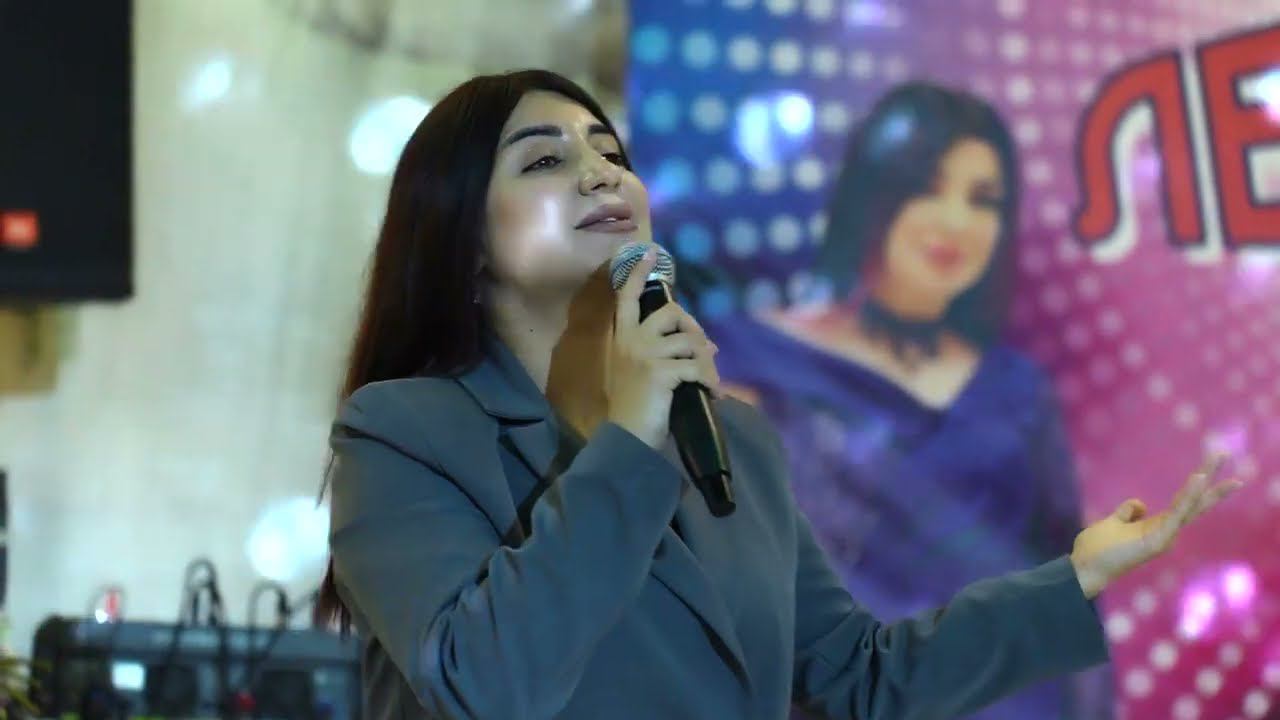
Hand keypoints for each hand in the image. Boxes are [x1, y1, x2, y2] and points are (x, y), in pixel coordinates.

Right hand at [606, 247, 720, 447]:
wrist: (626, 438)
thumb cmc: (634, 408)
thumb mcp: (639, 373)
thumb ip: (661, 353)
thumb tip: (704, 345)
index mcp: (622, 339)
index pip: (627, 297)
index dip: (639, 274)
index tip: (649, 254)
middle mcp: (632, 341)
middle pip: (671, 313)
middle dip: (693, 326)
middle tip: (704, 347)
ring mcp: (646, 355)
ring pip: (689, 341)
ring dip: (706, 360)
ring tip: (710, 379)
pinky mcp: (661, 372)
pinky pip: (696, 367)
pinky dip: (709, 380)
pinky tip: (713, 394)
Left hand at [1069, 453, 1243, 598]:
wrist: (1083, 568)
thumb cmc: (1096, 549)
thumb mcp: (1112, 523)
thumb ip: (1127, 513)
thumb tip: (1140, 503)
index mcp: (1157, 526)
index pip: (1184, 502)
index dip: (1198, 485)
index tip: (1210, 466)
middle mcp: (1165, 532)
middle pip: (1194, 503)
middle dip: (1212, 480)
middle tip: (1223, 453)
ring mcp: (1164, 537)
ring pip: (1189, 505)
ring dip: (1204, 482)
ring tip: (1216, 457)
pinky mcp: (1158, 541)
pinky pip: (1176, 515)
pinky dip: (1188, 496)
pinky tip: (1198, 479)